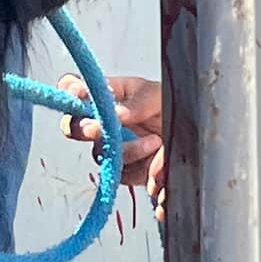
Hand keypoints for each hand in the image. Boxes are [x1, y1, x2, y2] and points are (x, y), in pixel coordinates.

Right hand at [59, 72, 162, 189]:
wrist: (189, 137)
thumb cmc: (169, 106)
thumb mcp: (159, 95)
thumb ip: (139, 102)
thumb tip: (118, 114)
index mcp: (109, 94)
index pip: (76, 88)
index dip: (70, 90)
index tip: (77, 93)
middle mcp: (103, 121)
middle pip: (74, 126)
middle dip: (82, 128)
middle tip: (96, 128)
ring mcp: (111, 147)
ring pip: (100, 153)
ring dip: (127, 149)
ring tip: (155, 141)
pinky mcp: (124, 170)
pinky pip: (121, 173)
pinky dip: (141, 167)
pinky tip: (157, 161)